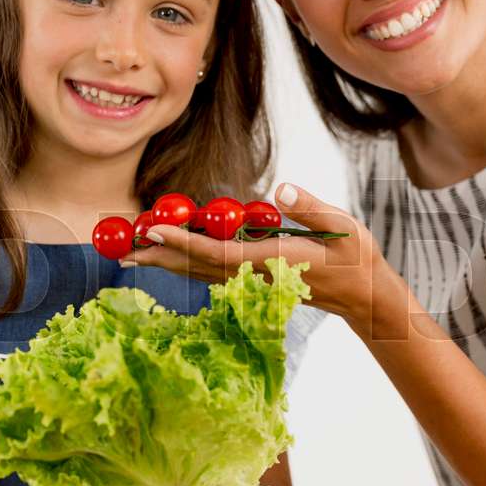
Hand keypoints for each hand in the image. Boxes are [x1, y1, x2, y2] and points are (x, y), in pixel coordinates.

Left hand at [123, 183, 394, 328]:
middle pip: (197, 265)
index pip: (218, 252)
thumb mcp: (343, 226)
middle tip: (121, 248)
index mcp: (272, 261)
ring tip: (133, 252)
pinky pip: (212, 270)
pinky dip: (185, 262)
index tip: (153, 230)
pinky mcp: (254, 279)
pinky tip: (168, 256)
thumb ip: (310, 207)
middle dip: (159, 255)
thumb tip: (281, 189)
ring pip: (200, 270)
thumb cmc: (356, 258)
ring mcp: (252, 280)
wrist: (364, 296)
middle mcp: (255, 274)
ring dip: (166, 260)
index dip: (183, 241)